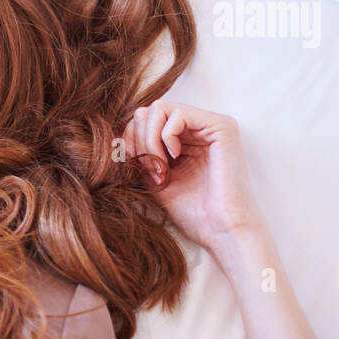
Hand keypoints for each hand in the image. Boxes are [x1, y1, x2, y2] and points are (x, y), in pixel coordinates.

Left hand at [121, 102, 268, 251]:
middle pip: (149, 110)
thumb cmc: (191, 210)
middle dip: (139, 139)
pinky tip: (174, 159)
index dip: (131, 140)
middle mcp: (200, 126)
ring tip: (160, 168)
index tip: (135, 167)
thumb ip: (141, 153)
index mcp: (185, 137)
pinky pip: (177, 114)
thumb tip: (117, 136)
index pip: (144, 119)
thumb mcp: (154, 176)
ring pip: (159, 108)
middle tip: (150, 170)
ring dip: (150, 140)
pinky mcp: (221, 126)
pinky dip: (165, 137)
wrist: (220, 230)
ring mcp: (212, 124)